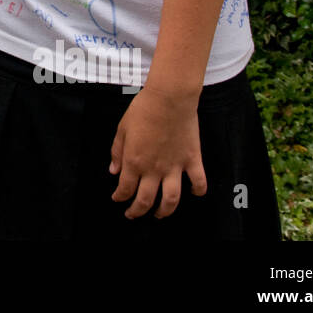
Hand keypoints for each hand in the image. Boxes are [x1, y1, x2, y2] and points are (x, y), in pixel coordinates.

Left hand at [109, 86, 206, 218]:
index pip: (125, 189)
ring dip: (165, 211)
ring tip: (160, 214)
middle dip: (137, 211)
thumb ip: (117, 152)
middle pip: (146, 200)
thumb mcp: (122, 129)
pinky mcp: (192, 160)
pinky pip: (199, 182)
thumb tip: (113, 171)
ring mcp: (175, 167)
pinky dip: (198, 191)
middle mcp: (154, 169)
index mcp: (134, 161)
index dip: (120, 197)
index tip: (117, 199)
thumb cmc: (143, 110)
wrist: (169, 98)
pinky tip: (194, 193)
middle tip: (134, 214)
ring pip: (171, 199)